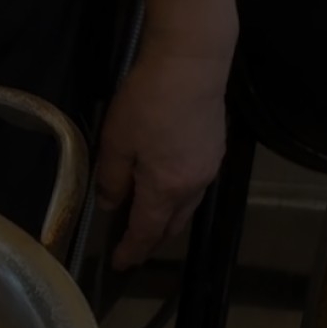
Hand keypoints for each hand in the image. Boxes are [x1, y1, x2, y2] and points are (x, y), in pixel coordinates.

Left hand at [96, 47, 227, 269]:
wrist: (191, 63)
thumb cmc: (148, 101)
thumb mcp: (117, 140)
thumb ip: (112, 178)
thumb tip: (110, 205)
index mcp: (166, 187)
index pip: (147, 231)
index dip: (132, 249)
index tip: (119, 264)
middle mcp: (194, 185)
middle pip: (172, 224)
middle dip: (152, 240)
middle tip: (132, 246)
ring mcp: (210, 167)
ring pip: (187, 206)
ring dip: (167, 219)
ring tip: (147, 220)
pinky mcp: (215, 149)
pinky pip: (196, 187)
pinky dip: (178, 197)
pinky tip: (167, 187)